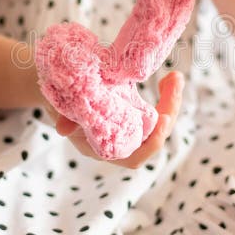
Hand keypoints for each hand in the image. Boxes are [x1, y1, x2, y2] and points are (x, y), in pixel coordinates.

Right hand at [44, 71, 183, 168]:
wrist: (59, 83)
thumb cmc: (59, 97)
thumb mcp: (61, 107)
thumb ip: (65, 118)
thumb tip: (62, 130)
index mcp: (103, 147)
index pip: (133, 157)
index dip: (150, 143)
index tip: (163, 119)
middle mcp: (119, 141)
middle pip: (152, 138)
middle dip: (168, 112)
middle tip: (174, 83)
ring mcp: (128, 126)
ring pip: (157, 124)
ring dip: (170, 101)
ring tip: (175, 78)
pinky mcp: (133, 111)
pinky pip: (155, 111)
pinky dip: (165, 95)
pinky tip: (170, 78)